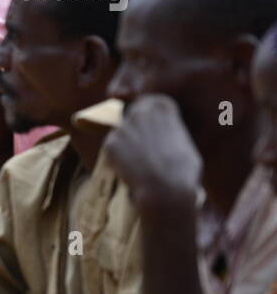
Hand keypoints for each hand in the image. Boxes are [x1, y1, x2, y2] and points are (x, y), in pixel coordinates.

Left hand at [104, 94, 201, 212]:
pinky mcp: (110, 142)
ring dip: (127, 146)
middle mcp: (140, 111)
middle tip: (144, 150)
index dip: (149, 121)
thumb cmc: (182, 170)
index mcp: (162, 106)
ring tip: (141, 164)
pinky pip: (113, 149)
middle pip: (131, 116)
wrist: (166, 189)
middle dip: (135, 131)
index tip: (155, 135)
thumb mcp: (183, 141)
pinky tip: (130, 169)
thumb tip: (161, 131)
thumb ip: (168, 129)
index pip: (148, 104)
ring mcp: (123, 126)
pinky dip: (118, 159)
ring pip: (121, 134)